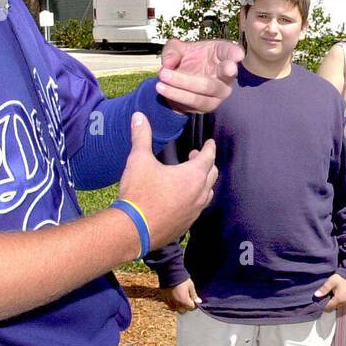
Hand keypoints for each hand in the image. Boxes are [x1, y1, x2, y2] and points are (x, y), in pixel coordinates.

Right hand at [118, 114, 217, 246]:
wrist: (134, 229)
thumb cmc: (139, 193)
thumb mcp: (139, 160)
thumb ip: (141, 137)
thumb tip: (139, 116)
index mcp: (193, 175)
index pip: (209, 157)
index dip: (209, 147)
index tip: (209, 142)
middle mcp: (199, 193)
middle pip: (212, 174)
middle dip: (206, 163)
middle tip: (195, 156)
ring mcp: (195, 211)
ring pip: (207, 193)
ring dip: (203, 182)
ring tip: (191, 177)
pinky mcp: (187, 224)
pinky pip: (198, 208)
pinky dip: (196, 198)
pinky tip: (184, 198)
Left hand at [156, 39, 243, 113]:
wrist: (182, 80)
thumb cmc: (189, 59)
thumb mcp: (178, 48)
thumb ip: (172, 50)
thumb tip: (168, 63)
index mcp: (223, 55)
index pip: (231, 53)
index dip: (234, 54)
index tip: (237, 55)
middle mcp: (226, 77)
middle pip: (216, 79)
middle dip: (189, 79)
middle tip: (165, 72)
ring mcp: (218, 94)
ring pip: (202, 94)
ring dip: (179, 87)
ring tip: (161, 79)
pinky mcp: (207, 106)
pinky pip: (191, 104)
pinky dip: (175, 96)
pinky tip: (162, 89)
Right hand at [164, 279, 200, 312]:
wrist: (169, 273)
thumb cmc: (182, 279)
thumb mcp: (190, 286)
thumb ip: (194, 295)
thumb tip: (198, 302)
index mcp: (184, 301)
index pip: (191, 308)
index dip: (194, 305)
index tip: (194, 301)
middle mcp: (176, 304)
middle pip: (183, 311)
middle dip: (186, 307)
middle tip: (188, 300)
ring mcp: (169, 302)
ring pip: (176, 309)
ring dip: (179, 306)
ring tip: (181, 298)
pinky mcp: (164, 299)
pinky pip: (170, 305)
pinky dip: (173, 303)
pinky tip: (175, 297)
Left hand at [314, 273, 345, 310]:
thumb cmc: (342, 278)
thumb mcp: (331, 281)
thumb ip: (324, 289)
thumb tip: (316, 295)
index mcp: (339, 299)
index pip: (327, 307)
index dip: (322, 305)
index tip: (319, 300)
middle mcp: (344, 303)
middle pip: (332, 308)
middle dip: (327, 304)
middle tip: (324, 297)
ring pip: (336, 306)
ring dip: (332, 303)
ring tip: (329, 295)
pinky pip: (341, 304)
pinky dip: (337, 301)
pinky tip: (335, 295)